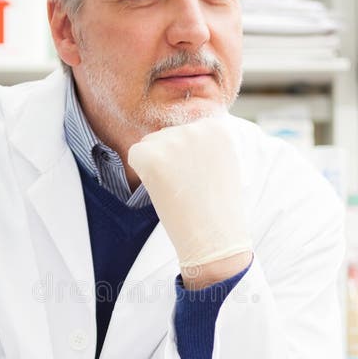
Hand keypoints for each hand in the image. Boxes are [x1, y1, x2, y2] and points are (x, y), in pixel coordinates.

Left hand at [127, 114, 251, 272]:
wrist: (214, 237)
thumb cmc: (217, 206)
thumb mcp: (223, 162)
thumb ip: (204, 141)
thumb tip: (180, 121)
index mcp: (218, 126)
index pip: (186, 129)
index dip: (187, 157)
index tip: (202, 177)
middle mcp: (197, 126)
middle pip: (165, 134)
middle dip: (171, 159)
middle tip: (190, 187)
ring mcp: (174, 140)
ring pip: (149, 144)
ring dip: (157, 167)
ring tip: (179, 190)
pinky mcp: (153, 155)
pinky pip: (134, 156)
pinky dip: (142, 174)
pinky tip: (164, 190)